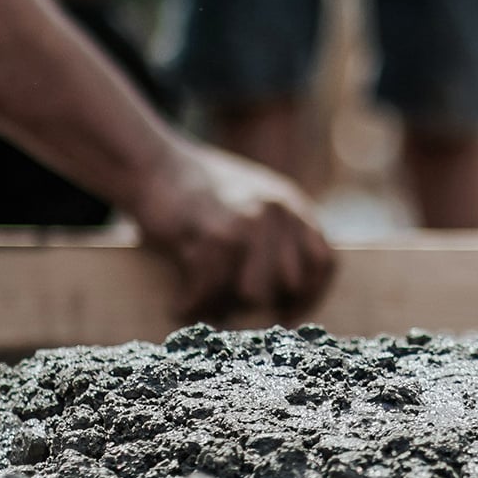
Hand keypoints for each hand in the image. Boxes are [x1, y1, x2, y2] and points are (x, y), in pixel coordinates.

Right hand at [131, 141, 337, 319]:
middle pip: (287, 285)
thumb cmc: (200, 192)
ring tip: (203, 307)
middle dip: (260, 305)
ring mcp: (247, 222)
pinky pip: (210, 289)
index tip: (287, 315)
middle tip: (232, 311)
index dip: (309, 296)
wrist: (153, 163)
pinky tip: (180, 306)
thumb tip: (287, 293)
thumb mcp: (255, 201)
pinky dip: (193, 304)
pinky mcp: (211, 234)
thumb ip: (279, 235)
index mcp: (293, 205)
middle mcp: (277, 212)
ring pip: (252, 293)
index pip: (324, 263)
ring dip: (225, 307)